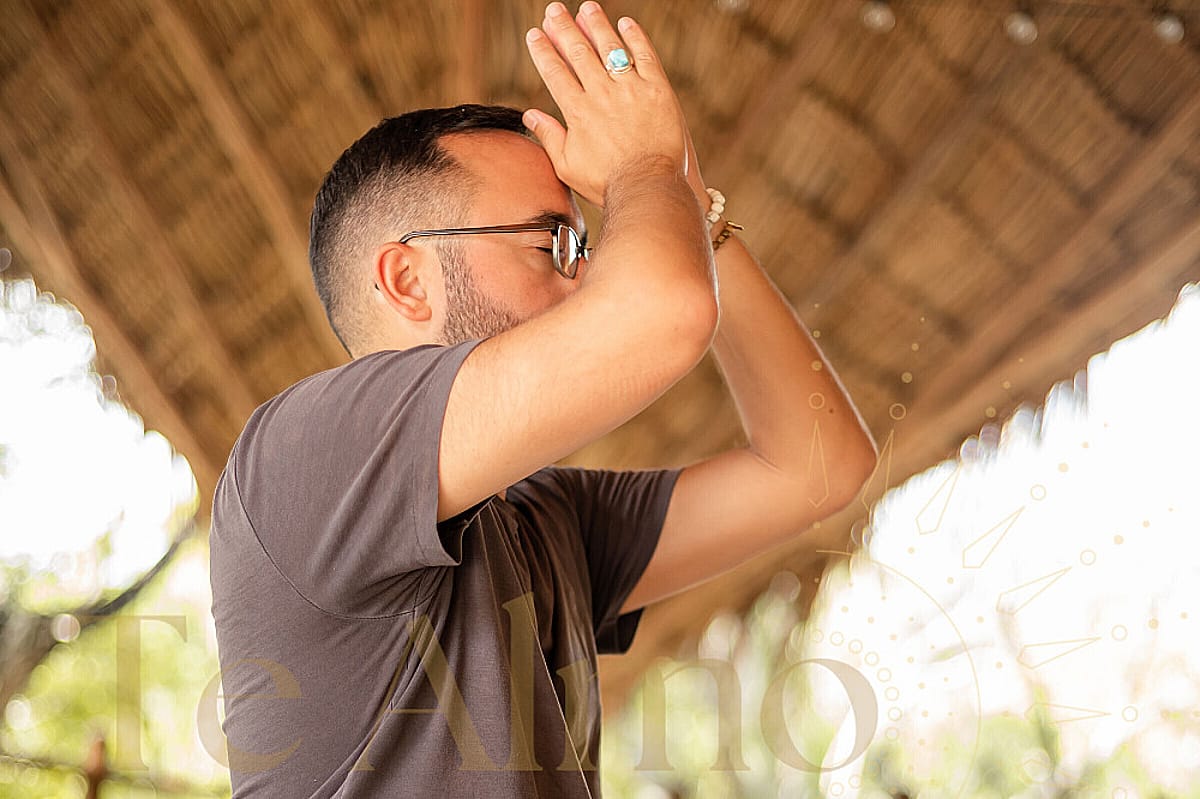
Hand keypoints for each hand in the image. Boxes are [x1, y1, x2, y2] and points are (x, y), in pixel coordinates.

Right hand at [523, 1, 688, 206]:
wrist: (647, 187)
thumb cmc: (607, 183)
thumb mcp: (568, 166)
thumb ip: (549, 137)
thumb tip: (530, 115)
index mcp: (577, 112)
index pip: (555, 72)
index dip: (544, 50)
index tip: (535, 33)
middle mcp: (601, 95)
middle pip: (578, 53)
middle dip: (564, 28)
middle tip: (554, 9)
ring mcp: (630, 90)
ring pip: (610, 49)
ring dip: (596, 25)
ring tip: (587, 8)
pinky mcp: (657, 91)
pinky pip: (645, 57)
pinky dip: (635, 38)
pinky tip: (626, 24)